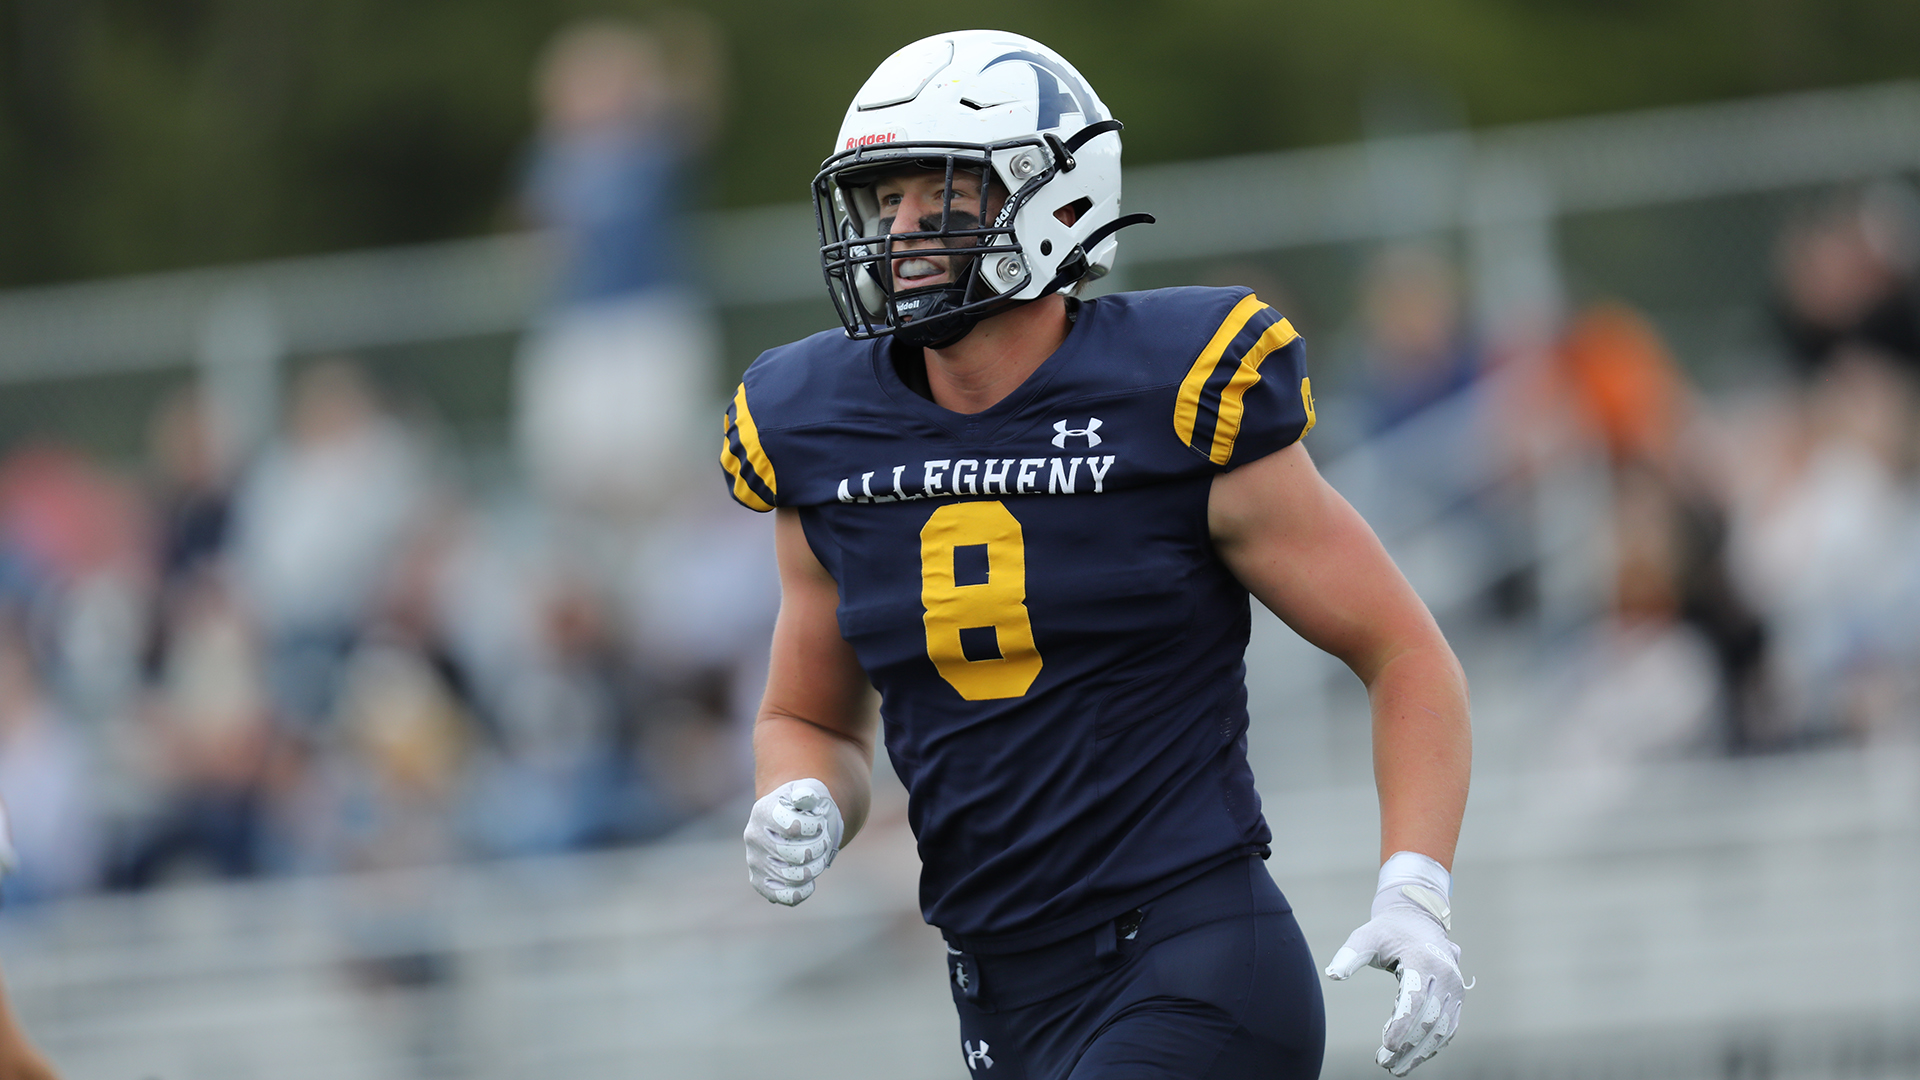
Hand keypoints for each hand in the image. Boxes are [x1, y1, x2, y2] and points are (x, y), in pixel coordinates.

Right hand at [743, 778, 843, 905]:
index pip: (795, 828)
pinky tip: (809, 880)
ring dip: (815, 867)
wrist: (792, 821)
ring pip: (795, 876)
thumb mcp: (809, 791)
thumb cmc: (804, 807)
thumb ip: (808, 794)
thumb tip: (805, 798)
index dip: (816, 827)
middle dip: (819, 847)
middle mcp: (754, 837)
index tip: (818, 823)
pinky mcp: (760, 882)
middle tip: (822, 840)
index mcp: (764, 811)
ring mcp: (755, 861)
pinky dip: (803, 890)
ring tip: (817, 857)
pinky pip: (784, 897)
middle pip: (798, 854)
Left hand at [1326, 852, 1467, 1075]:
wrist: (1418, 919)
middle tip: (1384, 1063)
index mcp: (1423, 959)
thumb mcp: (1365, 936)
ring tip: (1395, 1067)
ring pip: (1441, 1029)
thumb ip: (1349, 955)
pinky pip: (1448, 1028)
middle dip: (1407, 1046)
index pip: (1415, 999)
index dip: (1402, 1026)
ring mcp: (1455, 987)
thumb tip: (1332, 974)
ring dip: (1420, 1052)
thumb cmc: (1387, 931)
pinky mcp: (1457, 998)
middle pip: (1429, 1020)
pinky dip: (1432, 1046)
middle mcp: (1445, 975)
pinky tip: (1412, 1057)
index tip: (1387, 1046)